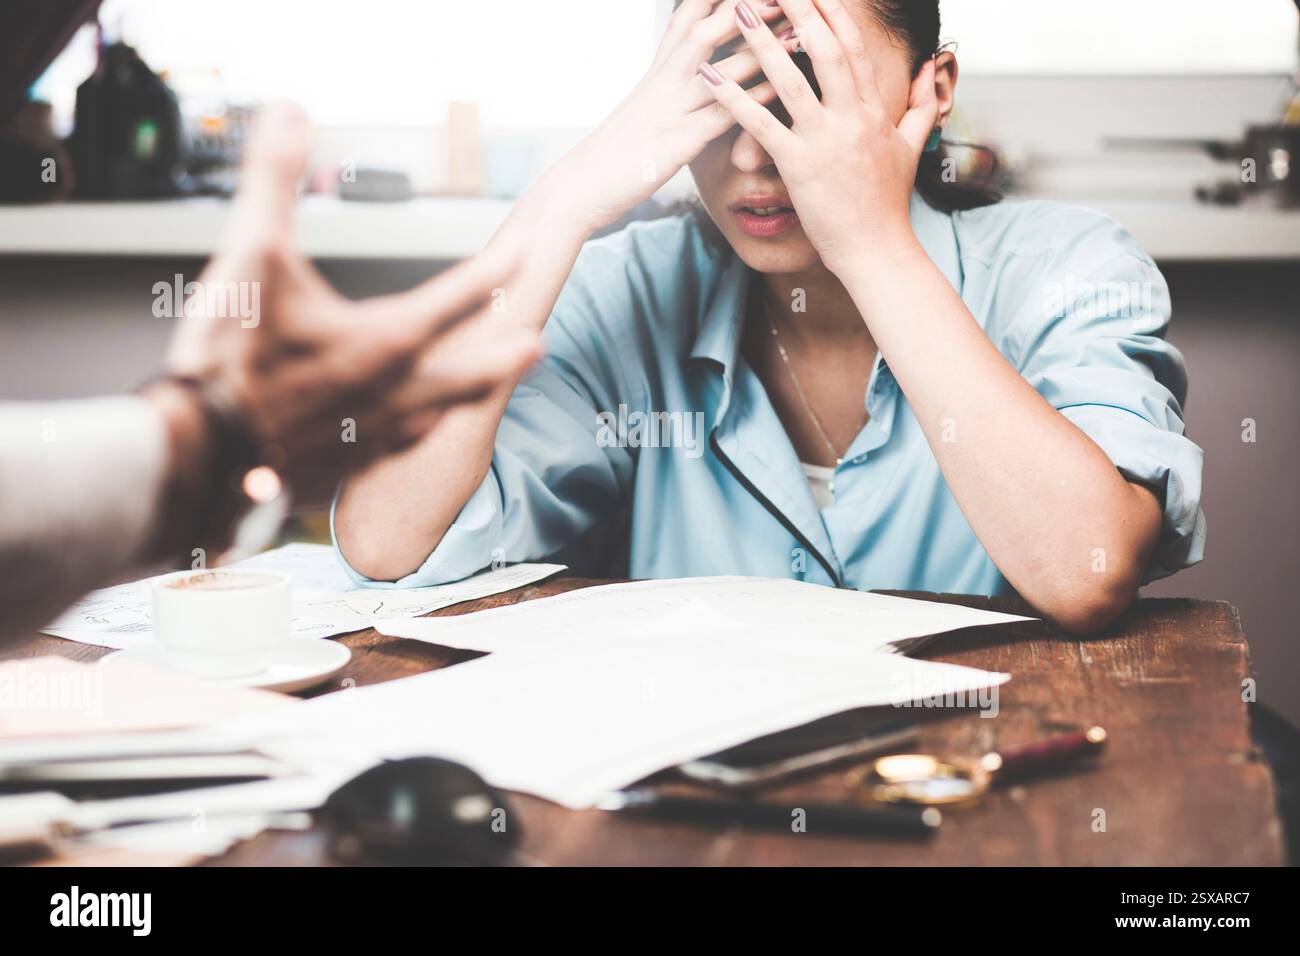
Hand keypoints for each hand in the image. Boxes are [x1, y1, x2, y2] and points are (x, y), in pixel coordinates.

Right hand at [161, 103, 541, 505]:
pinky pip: (402, 447)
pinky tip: (415, 429)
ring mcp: (376, 435)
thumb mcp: (251, 254)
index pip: (459, 295)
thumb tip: (290, 112)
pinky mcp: (349, 466)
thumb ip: (275, 179)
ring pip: (441, 412)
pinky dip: (419, 430)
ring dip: (469, 393)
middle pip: (471, 369)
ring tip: (487, 386)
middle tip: (536, 341)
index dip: (495, 267)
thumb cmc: (227, 361)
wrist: (197, 458)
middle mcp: (395, 391)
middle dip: (505, 353)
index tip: (524, 250)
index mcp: (385, 339)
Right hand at [554, 0, 795, 232]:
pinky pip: (721, 117)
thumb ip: (671, 86)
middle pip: (706, 28)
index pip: (688, 16)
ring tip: (798, 28)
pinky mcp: (677, 145)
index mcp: (657, 72)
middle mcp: (663, 82)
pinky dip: (752, 99)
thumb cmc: (616, 154)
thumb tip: (699, 71)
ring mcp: (669, 111)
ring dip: (760, 46)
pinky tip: (779, 88)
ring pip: (719, 67)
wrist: (579, 189)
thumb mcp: (644, 110)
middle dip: (744, 6)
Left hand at [698, 0, 937, 272]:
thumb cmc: (887, 204)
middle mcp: (849, 118)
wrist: (877, 251)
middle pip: (824, 48)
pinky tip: (709, 78)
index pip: (852, 47)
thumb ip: (919, 105)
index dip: (832, 11)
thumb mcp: (911, 147)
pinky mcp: (799, 167)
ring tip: (737, 10)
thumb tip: (929, 69)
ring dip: (761, 42)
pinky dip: (733, 99)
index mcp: (871, 110)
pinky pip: (761, 125)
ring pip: (790, 80)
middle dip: (799, 8)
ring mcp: (825, 141)